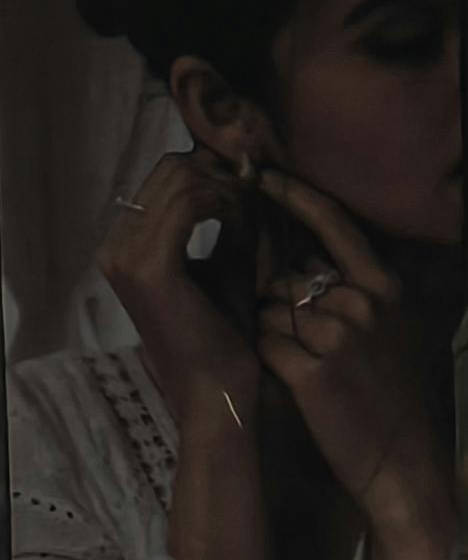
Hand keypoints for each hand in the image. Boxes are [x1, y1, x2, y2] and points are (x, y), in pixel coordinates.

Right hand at [95, 149, 267, 414]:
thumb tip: (249, 177)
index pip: (167, 176)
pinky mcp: (149, 267)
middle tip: (258, 199)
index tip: (255, 191)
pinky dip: (225, 205)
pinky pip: (190, 204)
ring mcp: (125, 254)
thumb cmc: (227, 335)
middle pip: (172, 168)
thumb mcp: (229, 265)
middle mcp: (116, 245)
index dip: (216, 173)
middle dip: (223, 175)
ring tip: (254, 218)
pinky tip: (245, 225)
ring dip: (228, 191)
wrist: (219, 390)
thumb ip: (231, 223)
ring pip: (181, 179)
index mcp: (126, 244)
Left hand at [248, 171, 456, 559]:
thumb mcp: (392, 331)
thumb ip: (356, 291)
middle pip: (288, 275)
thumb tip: (307, 260)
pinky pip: (264, 343)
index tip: (261, 175)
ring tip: (312, 368)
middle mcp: (363, 303)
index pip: (333, 223)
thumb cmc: (395, 396)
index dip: (293, 195)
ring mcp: (337, 336)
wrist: (403, 462)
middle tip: (314, 344)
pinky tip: (299, 382)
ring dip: (276, 334)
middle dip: (283, 301)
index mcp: (386, 288)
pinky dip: (270, 359)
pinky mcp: (310, 371)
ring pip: (270, 309)